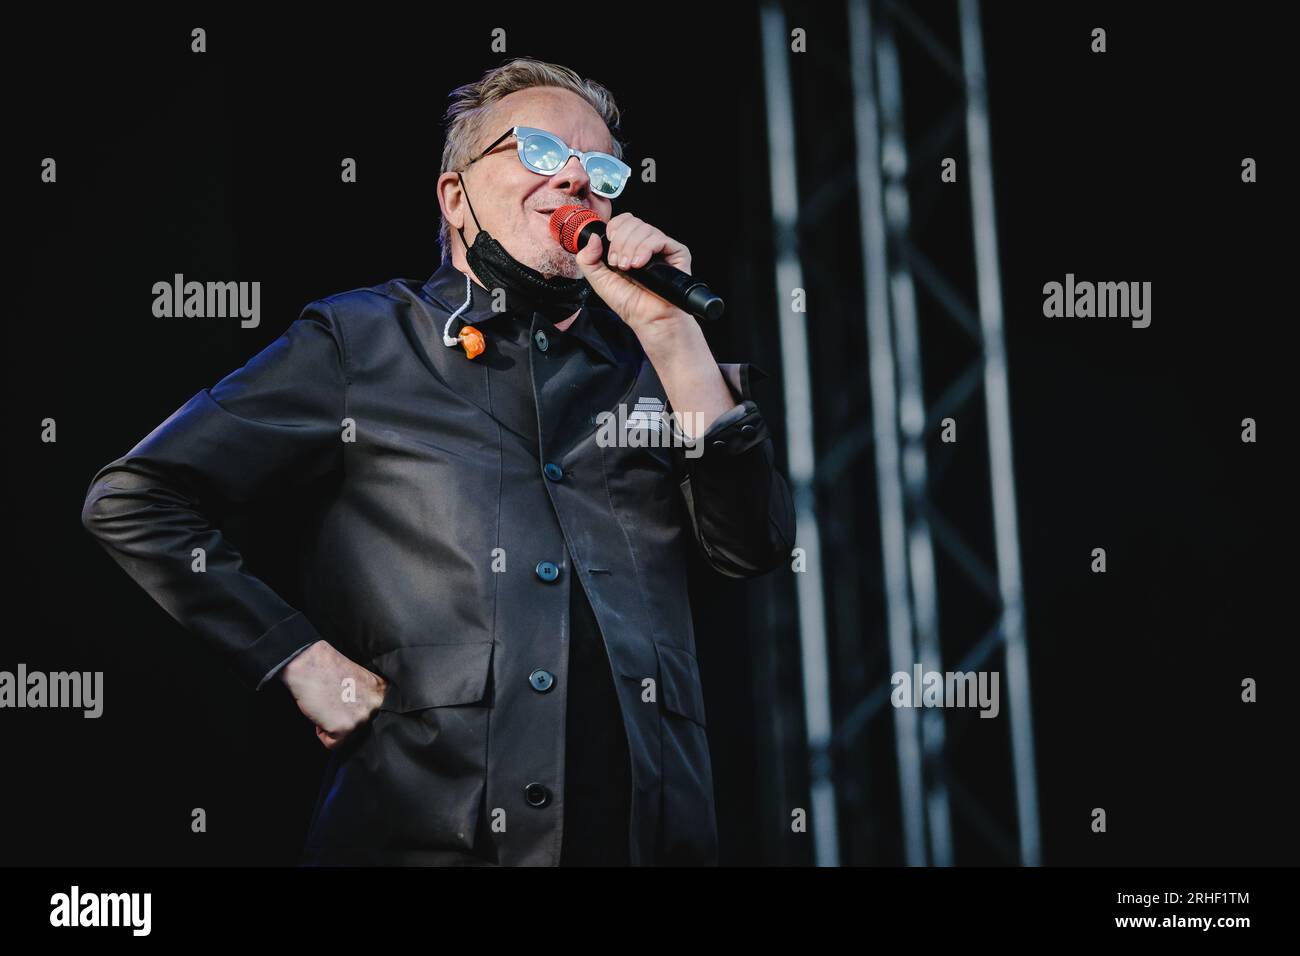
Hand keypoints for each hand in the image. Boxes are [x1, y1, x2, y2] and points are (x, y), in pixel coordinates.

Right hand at [279, 641, 388, 749]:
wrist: (309, 663)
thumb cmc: (326, 670)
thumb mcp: (358, 681)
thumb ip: (366, 698)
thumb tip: (362, 715)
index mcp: (381, 691)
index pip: (371, 717)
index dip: (352, 711)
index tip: (344, 701)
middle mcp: (377, 704)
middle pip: (358, 729)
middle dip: (342, 719)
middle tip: (332, 702)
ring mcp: (363, 716)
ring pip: (346, 737)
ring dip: (332, 725)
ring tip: (326, 705)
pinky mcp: (346, 727)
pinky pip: (332, 744)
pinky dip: (321, 732)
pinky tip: (321, 711)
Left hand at [575, 212, 694, 336]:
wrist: (648, 319)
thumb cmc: (630, 303)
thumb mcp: (599, 280)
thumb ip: (588, 259)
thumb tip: (592, 238)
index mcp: (629, 246)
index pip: (623, 221)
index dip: (614, 228)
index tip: (609, 246)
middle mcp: (645, 244)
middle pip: (632, 222)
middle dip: (620, 242)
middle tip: (618, 263)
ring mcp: (661, 247)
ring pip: (644, 228)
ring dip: (631, 248)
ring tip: (629, 267)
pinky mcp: (677, 252)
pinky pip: (659, 238)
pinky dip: (645, 249)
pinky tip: (640, 264)